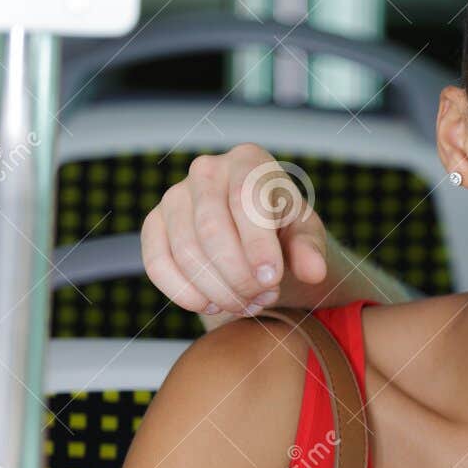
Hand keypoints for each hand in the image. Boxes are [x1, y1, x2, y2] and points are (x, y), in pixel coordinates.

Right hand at [142, 144, 328, 318]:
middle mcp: (206, 170)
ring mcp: (174, 196)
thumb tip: (313, 272)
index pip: (246, 201)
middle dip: (238, 276)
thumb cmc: (284, 228)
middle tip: (261, 299)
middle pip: (211, 229)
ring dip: (216, 290)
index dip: (257, 246)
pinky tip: (211, 306)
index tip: (271, 280)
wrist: (257, 234)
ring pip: (185, 251)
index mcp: (249, 161)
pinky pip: (157, 263)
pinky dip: (183, 293)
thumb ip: (311, 250)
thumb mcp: (307, 235)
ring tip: (246, 305)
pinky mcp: (154, 224)